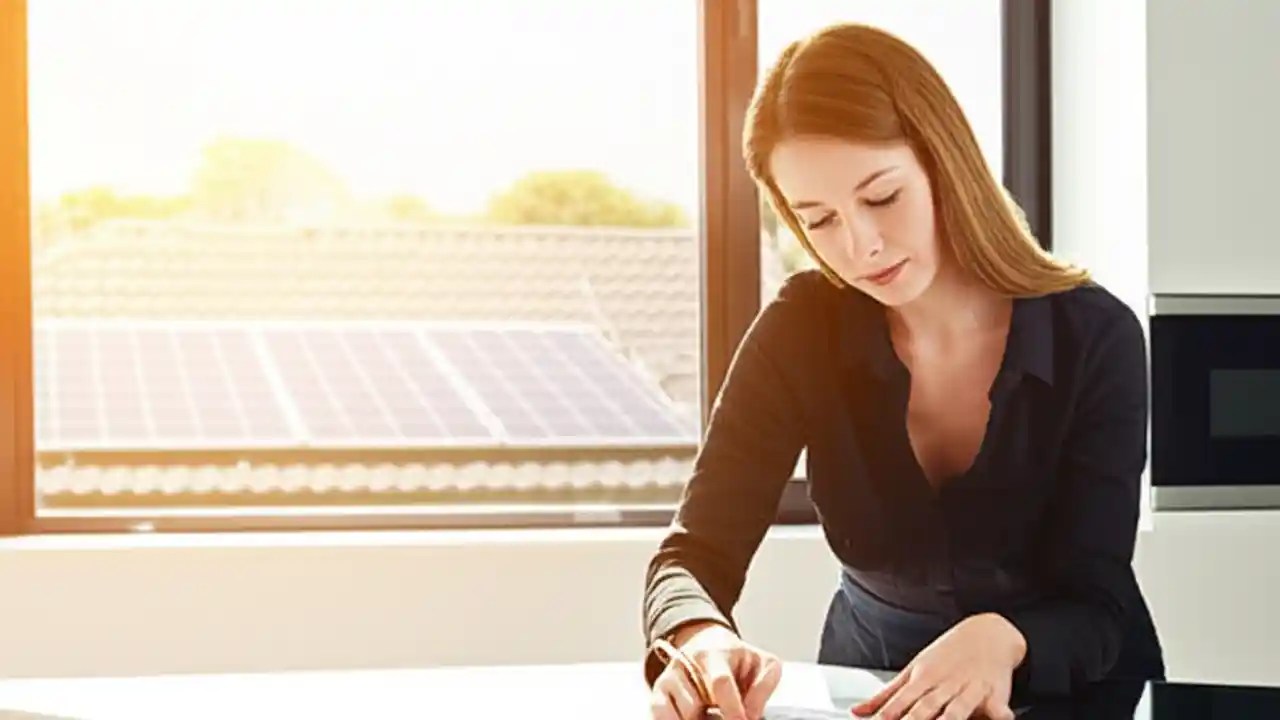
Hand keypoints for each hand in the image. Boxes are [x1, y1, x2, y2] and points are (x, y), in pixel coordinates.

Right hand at [649, 620, 782, 719]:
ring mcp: (669, 678)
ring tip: (710, 711)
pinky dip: (675, 719)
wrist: (707, 642)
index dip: (732, 709)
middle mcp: (686, 664)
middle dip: (713, 718)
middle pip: (694, 706)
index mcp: (715, 654)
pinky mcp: (658, 692)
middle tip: (724, 714)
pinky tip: (693, 715)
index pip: (720, 682)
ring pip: (682, 714)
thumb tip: (751, 715)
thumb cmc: (736, 657)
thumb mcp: (762, 664)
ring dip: (698, 718)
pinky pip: (660, 715)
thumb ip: (763, 687)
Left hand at [851, 613, 1025, 719]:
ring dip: (949, 719)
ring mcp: (969, 688)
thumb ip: (887, 696)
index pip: (901, 701)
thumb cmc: (947, 656)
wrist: (988, 633)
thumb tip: (857, 712)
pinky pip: (998, 706)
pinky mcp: (995, 693)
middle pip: (926, 707)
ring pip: (957, 708)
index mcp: (922, 678)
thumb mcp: (914, 670)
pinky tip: (1000, 718)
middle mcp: (944, 684)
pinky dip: (1000, 712)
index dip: (888, 715)